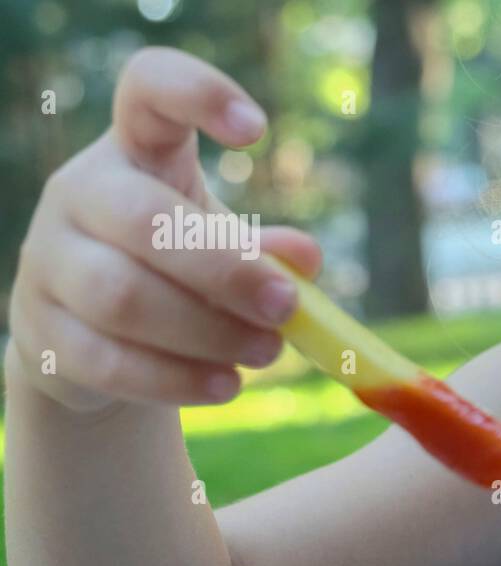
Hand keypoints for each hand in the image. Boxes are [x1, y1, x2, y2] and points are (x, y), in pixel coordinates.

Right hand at [8, 47, 321, 415]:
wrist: (94, 340)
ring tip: (268, 353)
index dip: (197, 95)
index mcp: (134, 150)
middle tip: (288, 308)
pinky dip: (176, 379)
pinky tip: (226, 386)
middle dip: (227, 270)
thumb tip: (304, 257)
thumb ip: (267, 249)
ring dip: (208, 332)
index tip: (257, 129)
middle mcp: (79, 193)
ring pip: (123, 297)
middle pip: (144, 219)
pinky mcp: (41, 333)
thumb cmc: (175, 271)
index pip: (147, 89)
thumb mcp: (225, 247)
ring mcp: (48, 262)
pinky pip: (107, 361)